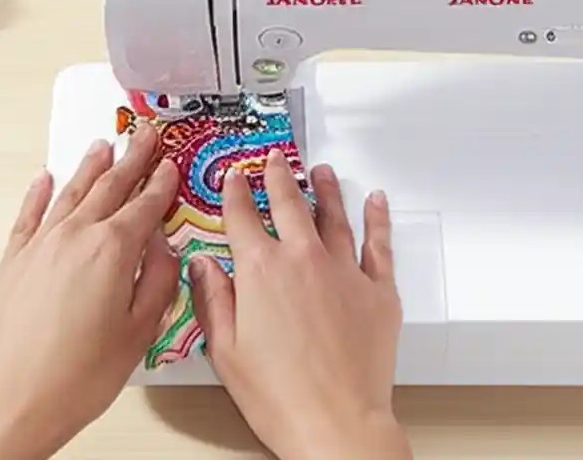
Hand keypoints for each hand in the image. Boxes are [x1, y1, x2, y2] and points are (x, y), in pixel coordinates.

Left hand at [0, 125, 180, 459]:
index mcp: (113, 250)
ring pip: (71, 192)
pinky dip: (39, 193)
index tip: (169, 165)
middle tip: (144, 135)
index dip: (161, 183)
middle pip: (110, 186)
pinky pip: (29, 215)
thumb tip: (164, 247)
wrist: (21, 396)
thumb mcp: (142, 328)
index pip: (145, 205)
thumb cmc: (83, 372)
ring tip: (103, 145)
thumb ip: (159, 278)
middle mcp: (75, 236)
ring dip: (90, 166)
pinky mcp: (15, 261)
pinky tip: (46, 177)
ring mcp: (41, 246)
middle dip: (131, 159)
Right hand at [190, 149, 410, 459]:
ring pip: (334, 215)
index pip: (242, 217)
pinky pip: (379, 242)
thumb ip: (214, 299)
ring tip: (320, 172)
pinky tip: (375, 201)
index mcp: (261, 271)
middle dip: (277, 177)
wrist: (335, 421)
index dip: (235, 193)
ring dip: (324, 189)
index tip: (234, 177)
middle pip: (289, 204)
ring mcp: (344, 271)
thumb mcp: (225, 350)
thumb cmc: (279, 396)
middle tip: (274, 160)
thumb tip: (203, 265)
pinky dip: (377, 218)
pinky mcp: (378, 290)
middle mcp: (303, 259)